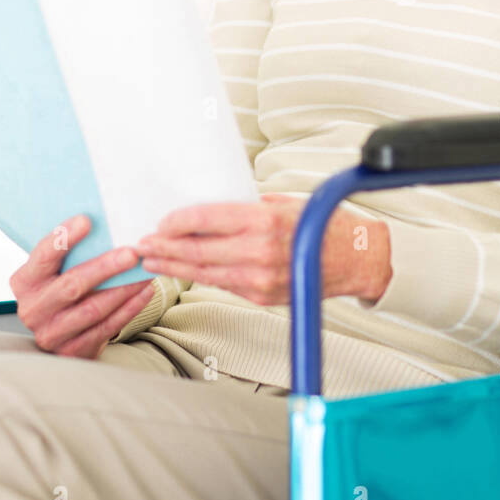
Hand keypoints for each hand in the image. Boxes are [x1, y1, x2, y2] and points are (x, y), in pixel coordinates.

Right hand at [10, 214, 154, 358]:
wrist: (64, 334)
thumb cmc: (64, 288)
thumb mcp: (56, 271)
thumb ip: (70, 252)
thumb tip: (104, 220)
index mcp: (24, 282)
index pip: (42, 257)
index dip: (63, 239)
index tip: (87, 220)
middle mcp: (32, 309)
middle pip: (71, 285)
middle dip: (104, 267)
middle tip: (131, 253)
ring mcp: (50, 333)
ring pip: (93, 308)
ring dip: (123, 289)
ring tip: (144, 271)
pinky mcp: (71, 350)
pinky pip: (106, 327)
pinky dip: (129, 308)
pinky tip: (144, 291)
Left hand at [135, 193, 392, 305]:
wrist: (357, 258)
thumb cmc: (321, 223)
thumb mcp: (282, 203)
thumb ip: (245, 209)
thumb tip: (206, 213)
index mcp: (264, 221)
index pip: (206, 220)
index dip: (177, 222)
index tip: (160, 221)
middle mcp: (260, 252)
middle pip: (198, 252)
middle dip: (165, 248)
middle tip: (143, 245)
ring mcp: (261, 278)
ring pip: (205, 273)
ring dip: (175, 267)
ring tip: (153, 260)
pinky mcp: (263, 296)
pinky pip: (224, 285)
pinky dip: (200, 277)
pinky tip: (184, 271)